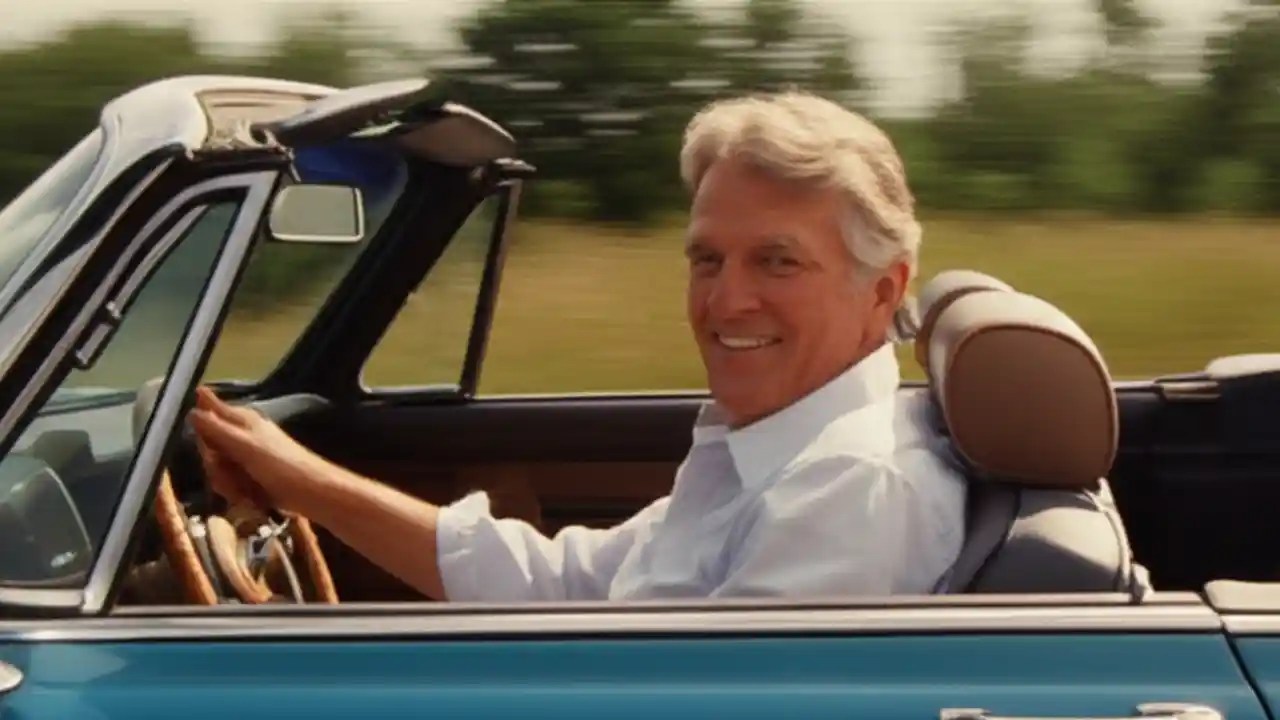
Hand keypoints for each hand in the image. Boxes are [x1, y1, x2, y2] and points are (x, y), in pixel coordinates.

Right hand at [188, 387, 328, 514]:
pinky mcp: (251, 478)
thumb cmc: (279, 464)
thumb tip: (191, 409)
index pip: (206, 415)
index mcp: (241, 420)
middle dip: (216, 467)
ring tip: (245, 490)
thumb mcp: (244, 444)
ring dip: (228, 484)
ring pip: (218, 471)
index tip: (208, 449)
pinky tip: (251, 499)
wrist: (310, 492)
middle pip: (208, 450)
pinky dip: (239, 494)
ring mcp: (246, 458)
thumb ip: (216, 428)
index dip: (201, 433)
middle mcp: (241, 436)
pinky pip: (231, 485)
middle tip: (229, 474)